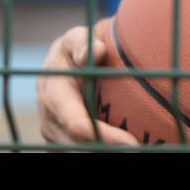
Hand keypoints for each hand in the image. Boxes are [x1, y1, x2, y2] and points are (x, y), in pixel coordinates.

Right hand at [37, 17, 139, 146]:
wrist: (59, 63)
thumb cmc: (75, 47)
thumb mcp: (76, 38)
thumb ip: (83, 42)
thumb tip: (96, 50)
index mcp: (53, 95)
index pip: (77, 124)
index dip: (104, 136)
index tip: (132, 142)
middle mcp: (49, 119)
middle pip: (79, 145)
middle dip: (109, 148)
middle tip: (140, 148)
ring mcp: (54, 133)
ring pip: (79, 151)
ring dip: (106, 149)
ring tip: (134, 146)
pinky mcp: (61, 141)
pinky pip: (81, 150)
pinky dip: (102, 148)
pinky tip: (122, 145)